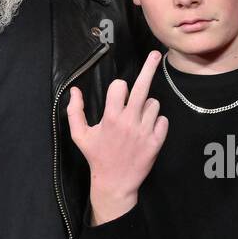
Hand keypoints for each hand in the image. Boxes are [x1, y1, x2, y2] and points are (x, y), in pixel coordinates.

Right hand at [66, 51, 168, 223]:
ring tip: (137, 121)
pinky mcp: (156, 141)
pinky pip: (162, 119)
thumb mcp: (80, 135)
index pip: (120, 86)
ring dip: (146, 107)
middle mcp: (129, 121)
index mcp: (111, 117)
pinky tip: (146, 131)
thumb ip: (75, 111)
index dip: (119, 88)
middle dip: (148, 68)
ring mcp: (145, 131)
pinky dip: (156, 122)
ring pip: (153, 103)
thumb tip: (74, 90)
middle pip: (142, 87)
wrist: (115, 183)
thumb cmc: (97, 157)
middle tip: (154, 55)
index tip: (118, 94)